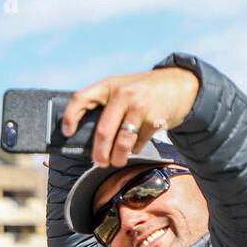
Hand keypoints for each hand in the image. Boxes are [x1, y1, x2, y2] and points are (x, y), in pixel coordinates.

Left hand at [61, 67, 199, 166]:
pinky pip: (138, 143)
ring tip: (116, 161)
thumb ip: (105, 104)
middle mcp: (123, 94)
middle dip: (99, 153)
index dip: (70, 117)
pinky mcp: (154, 120)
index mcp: (109, 85)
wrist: (180, 85)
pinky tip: (135, 146)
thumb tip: (83, 134)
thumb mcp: (121, 88)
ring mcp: (139, 107)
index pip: (81, 99)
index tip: (67, 132)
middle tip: (99, 162)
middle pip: (103, 132)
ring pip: (122, 142)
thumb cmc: (142, 91)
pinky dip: (135, 149)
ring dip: (117, 158)